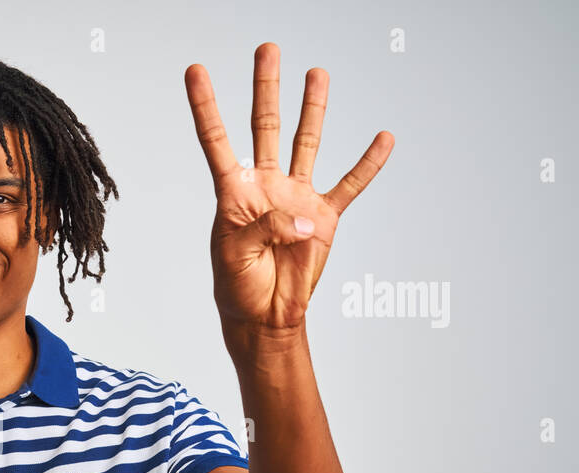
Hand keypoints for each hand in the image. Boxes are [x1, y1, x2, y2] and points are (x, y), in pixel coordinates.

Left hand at [184, 43, 392, 347]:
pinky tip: (383, 138)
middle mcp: (265, 186)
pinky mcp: (324, 218)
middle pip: (266, 126)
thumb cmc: (238, 286)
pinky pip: (350, 185)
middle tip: (267, 49)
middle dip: (266, 88)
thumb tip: (304, 216)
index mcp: (233, 192)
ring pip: (307, 142)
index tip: (195, 71)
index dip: (205, 106)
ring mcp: (296, 198)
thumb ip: (265, 228)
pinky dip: (368, 164)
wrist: (264, 316)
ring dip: (313, 108)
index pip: (216, 140)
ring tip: (316, 72)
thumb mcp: (236, 254)